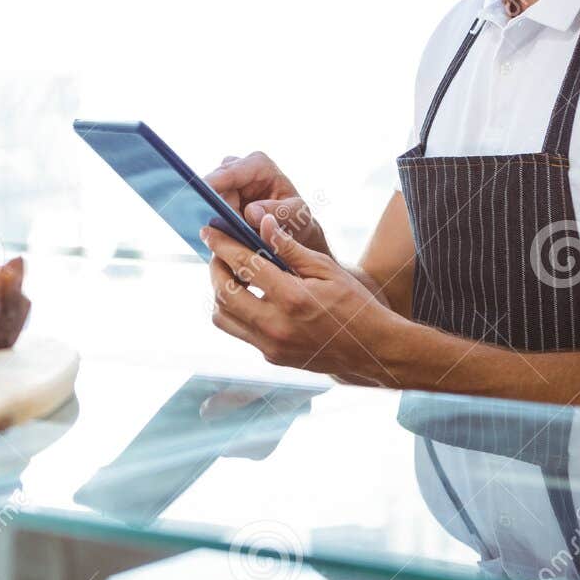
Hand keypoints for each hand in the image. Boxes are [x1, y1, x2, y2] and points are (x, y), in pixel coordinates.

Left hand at [201, 213, 405, 384]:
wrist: (371, 349)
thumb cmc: (354, 303)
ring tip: (230, 273)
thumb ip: (290, 248)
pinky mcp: (271, 356)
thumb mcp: (326, 269)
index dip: (222, 245)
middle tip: (219, 251)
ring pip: (222, 317)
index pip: (244, 265)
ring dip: (219, 292)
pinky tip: (246, 295)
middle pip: (223, 292)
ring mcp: (271, 345)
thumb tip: (263, 223)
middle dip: (215, 267)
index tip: (209, 231)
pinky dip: (234, 310)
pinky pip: (238, 331)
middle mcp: (276, 325)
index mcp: (292, 298)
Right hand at [203, 151, 331, 259]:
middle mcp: (239, 168)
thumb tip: (251, 213)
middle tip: (231, 231)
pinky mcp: (221, 198)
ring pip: (212, 201)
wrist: (292, 227)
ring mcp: (227, 182)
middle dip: (220, 208)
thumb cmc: (296, 216)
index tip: (201, 194)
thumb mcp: (295, 214)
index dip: (215, 182)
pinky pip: (211, 210)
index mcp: (259, 165)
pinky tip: (228, 235)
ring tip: (239, 235)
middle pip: (217, 186)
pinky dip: (218, 224)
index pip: (232, 171)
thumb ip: (277, 212)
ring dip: (220, 219)